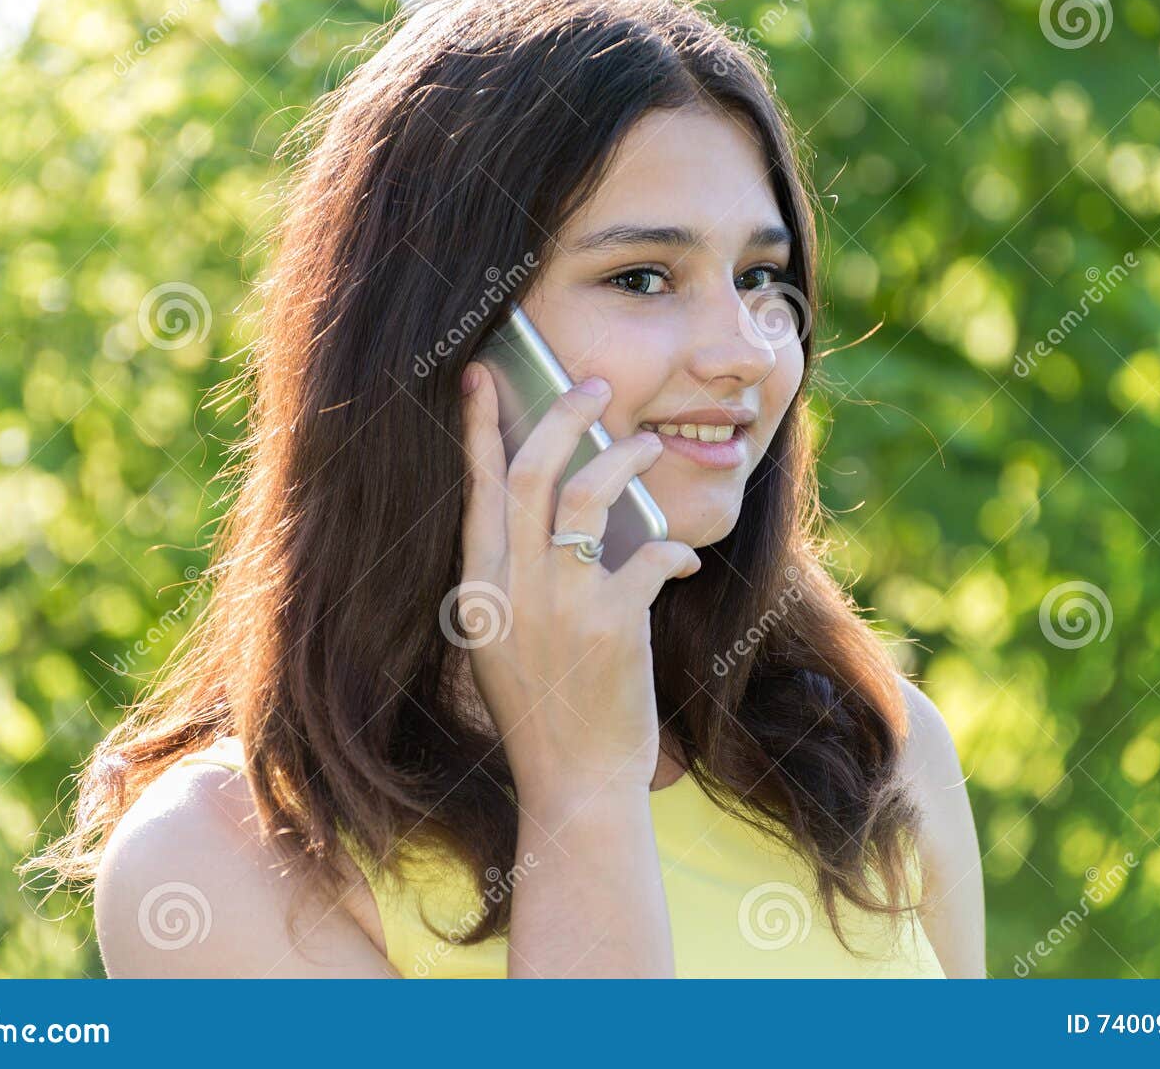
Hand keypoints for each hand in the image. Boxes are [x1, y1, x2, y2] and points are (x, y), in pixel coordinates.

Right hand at [454, 360, 700, 808]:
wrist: (575, 784)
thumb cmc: (546, 713)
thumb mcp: (504, 643)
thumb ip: (515, 581)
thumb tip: (553, 517)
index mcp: (479, 589)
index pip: (477, 489)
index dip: (480, 426)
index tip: (483, 375)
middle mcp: (512, 589)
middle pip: (531, 473)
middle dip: (563, 416)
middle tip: (593, 384)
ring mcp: (561, 604)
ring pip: (590, 497)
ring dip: (624, 460)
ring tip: (649, 447)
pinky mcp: (613, 624)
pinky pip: (648, 555)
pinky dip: (671, 548)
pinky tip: (682, 559)